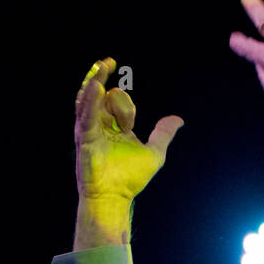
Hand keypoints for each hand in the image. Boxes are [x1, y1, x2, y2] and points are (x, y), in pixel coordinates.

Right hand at [75, 57, 183, 200]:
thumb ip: (163, 134)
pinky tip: (95, 86)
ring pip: (92, 98)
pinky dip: (89, 100)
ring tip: (102, 64)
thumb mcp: (154, 153)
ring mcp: (89, 130)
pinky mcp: (84, 138)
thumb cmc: (130, 180)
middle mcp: (99, 124)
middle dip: (121, 101)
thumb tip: (179, 119)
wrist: (115, 198)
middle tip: (127, 120)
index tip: (129, 126)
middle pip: (108, 96)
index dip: (128, 110)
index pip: (119, 101)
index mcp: (113, 125)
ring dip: (96, 80)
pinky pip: (86, 115)